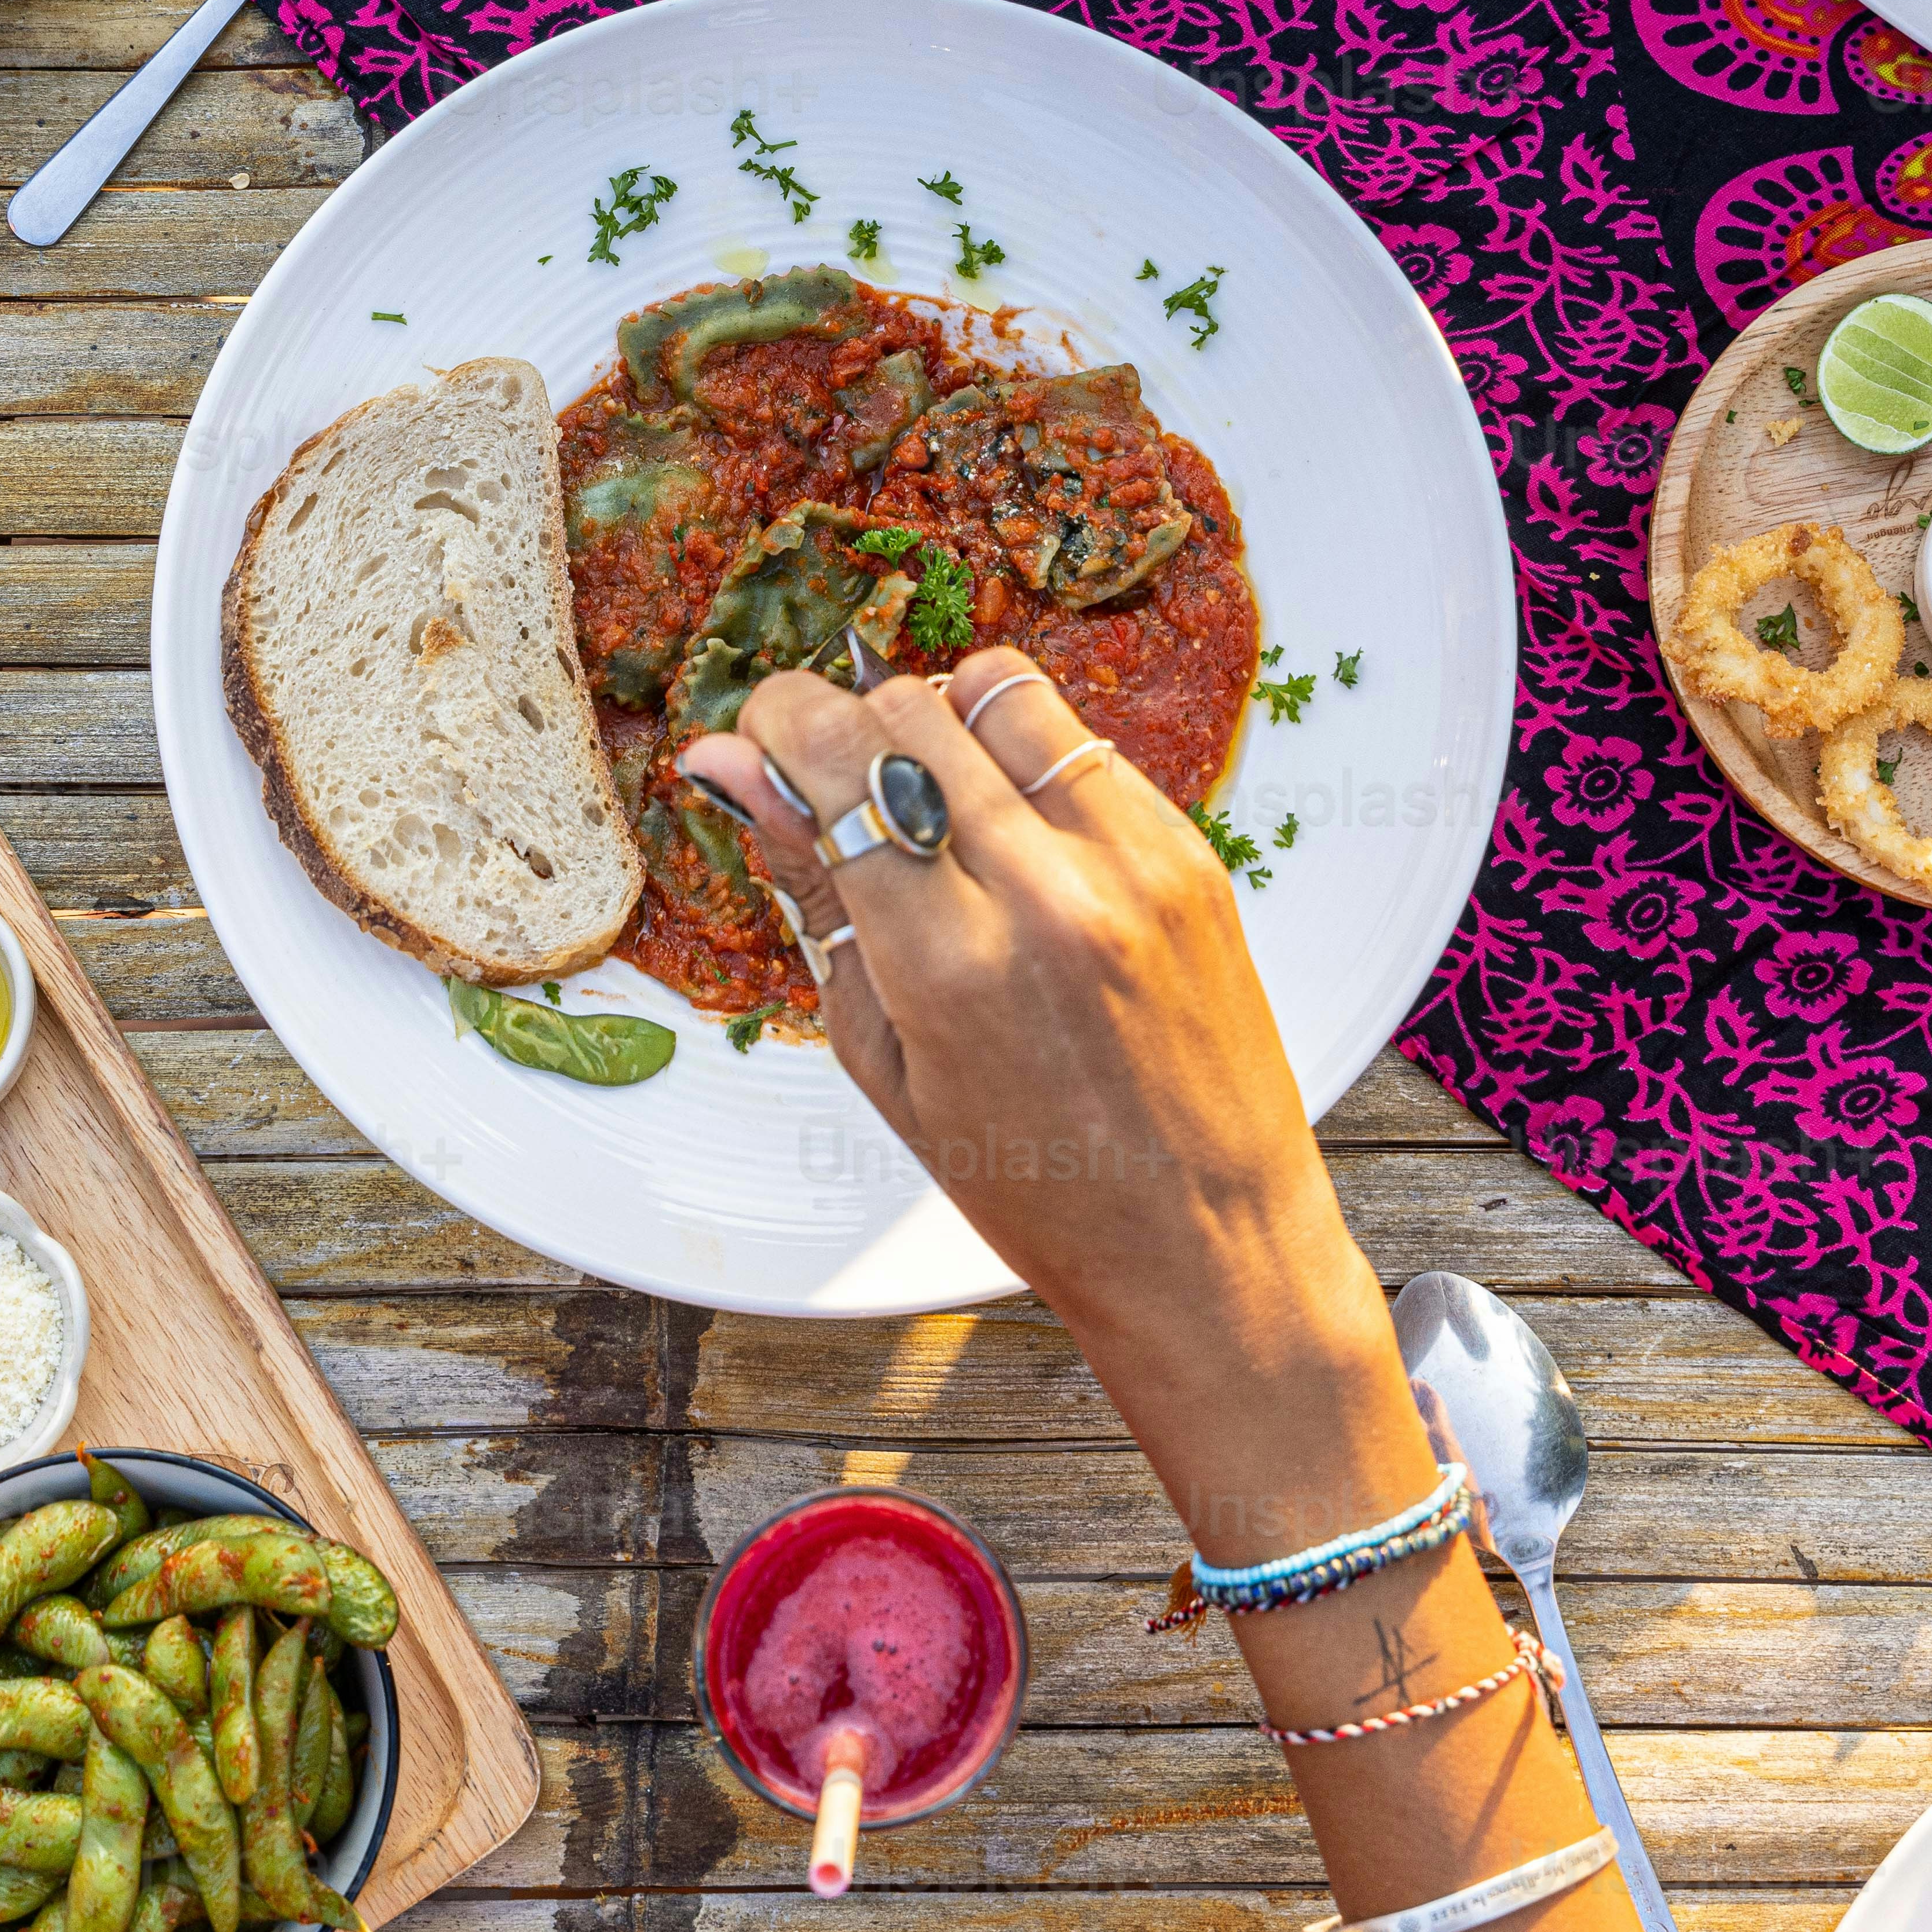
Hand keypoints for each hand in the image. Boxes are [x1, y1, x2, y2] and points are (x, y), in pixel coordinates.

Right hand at [677, 650, 1399, 1438]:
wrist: (1203, 1242)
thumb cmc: (1033, 1183)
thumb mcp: (882, 1059)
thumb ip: (810, 894)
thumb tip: (729, 767)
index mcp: (949, 961)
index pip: (838, 755)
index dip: (777, 721)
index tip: (761, 736)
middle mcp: (1047, 892)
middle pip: (909, 704)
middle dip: (847, 718)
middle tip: (836, 778)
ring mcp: (1133, 862)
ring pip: (1001, 690)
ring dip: (941, 715)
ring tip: (928, 793)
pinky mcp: (1191, 853)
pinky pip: (1082, 741)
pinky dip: (1024, 756)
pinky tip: (1012, 830)